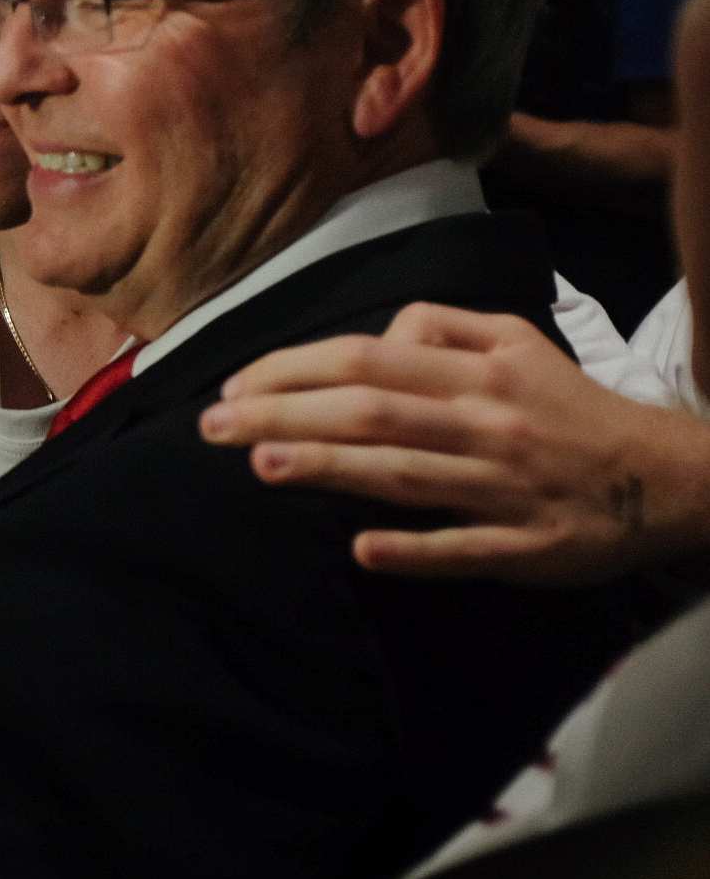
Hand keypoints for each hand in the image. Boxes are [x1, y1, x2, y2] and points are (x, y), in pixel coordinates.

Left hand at [199, 302, 709, 585]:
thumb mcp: (515, 341)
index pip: (368, 360)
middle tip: (214, 424)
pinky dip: (416, 549)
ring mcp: (505, 488)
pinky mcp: (527, 547)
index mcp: (479, 371)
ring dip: (333, 469)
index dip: (296, 369)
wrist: (666, 476)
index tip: (235, 385)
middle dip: (286, 414)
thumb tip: (376, 340)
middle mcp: (486, 422)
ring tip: (262, 465)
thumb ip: (441, 328)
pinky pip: (466, 549)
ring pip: (408, 474)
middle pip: (372, 412)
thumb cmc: (566, 407)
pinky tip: (364, 550)